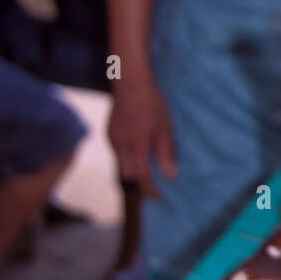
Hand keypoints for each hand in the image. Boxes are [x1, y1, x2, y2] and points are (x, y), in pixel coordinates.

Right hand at [109, 70, 176, 198]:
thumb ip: (166, 154)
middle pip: (128, 176)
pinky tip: (136, 149)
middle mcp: (121, 147)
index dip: (150, 190)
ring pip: (121, 165)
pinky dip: (126, 157)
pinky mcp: (109, 133)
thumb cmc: (152, 105)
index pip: (142, 177)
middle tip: (154, 183)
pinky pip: (117, 153)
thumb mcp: (165, 129)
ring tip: (146, 166)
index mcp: (137, 147)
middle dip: (140, 182)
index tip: (159, 196)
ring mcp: (113, 140)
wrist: (130, 83)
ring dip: (132, 169)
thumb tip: (171, 177)